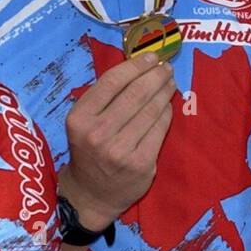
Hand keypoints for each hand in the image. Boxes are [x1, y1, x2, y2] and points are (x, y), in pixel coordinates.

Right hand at [62, 51, 175, 227]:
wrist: (91, 194)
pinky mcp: (141, 163)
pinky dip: (167, 113)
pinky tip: (168, 105)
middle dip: (155, 76)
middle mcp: (98, 134)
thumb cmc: (89, 150)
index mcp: (80, 118)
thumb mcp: (83, 122)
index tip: (150, 57)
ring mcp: (120, 150)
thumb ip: (104, 98)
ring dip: (164, 92)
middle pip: (135, 94)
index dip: (135, 66)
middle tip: (166, 67)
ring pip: (150, 110)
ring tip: (170, 82)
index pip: (112, 82)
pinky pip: (159, 129)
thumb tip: (138, 67)